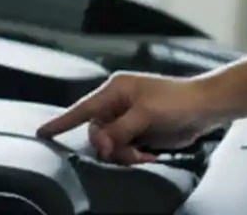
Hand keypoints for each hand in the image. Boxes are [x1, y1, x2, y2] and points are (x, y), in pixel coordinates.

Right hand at [36, 72, 224, 164]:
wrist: (204, 108)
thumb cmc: (177, 100)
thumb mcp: (145, 113)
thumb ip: (118, 129)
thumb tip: (100, 143)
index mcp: (116, 90)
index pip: (82, 108)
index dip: (61, 121)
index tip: (42, 132)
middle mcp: (118, 103)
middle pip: (96, 133)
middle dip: (110, 147)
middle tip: (128, 152)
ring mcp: (128, 119)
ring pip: (110, 145)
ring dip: (124, 154)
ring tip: (143, 155)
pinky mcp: (138, 133)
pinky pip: (124, 150)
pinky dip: (133, 157)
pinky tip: (148, 156)